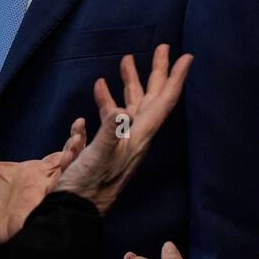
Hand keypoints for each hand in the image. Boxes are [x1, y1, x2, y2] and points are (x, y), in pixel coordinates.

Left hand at [0, 99, 86, 244]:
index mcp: (36, 173)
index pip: (64, 154)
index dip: (76, 139)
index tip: (80, 122)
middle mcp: (44, 184)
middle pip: (72, 164)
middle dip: (80, 148)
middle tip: (79, 131)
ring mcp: (44, 198)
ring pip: (68, 179)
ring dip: (74, 163)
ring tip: (75, 143)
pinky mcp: (38, 212)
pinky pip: (57, 197)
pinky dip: (63, 182)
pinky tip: (66, 167)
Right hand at [56, 44, 191, 213]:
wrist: (72, 212)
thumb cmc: (86, 187)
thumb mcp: (96, 157)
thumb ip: (107, 132)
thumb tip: (119, 110)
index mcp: (138, 137)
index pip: (163, 102)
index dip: (175, 79)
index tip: (186, 56)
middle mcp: (133, 138)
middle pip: (149, 99)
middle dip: (155, 72)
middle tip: (161, 47)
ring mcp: (118, 143)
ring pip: (128, 107)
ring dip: (128, 85)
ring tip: (125, 61)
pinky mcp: (101, 149)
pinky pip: (104, 123)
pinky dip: (102, 107)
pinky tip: (90, 105)